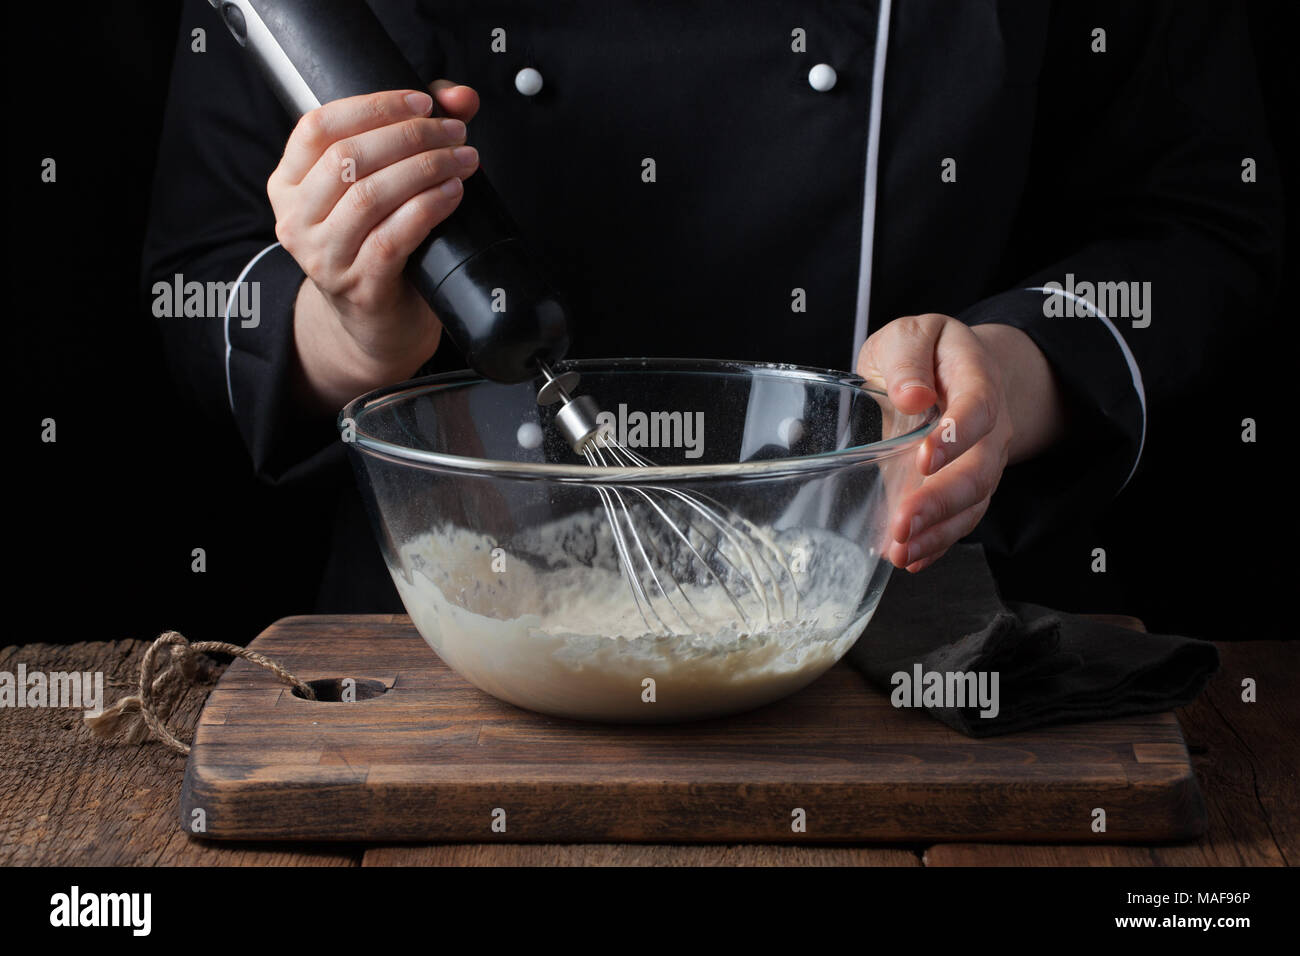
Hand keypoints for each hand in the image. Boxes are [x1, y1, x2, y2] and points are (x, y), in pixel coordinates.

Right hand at [268, 81, 480, 410]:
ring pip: (370, 195)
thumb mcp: (382, 186)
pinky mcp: (359, 285)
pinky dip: (428, 208)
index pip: (318, 126)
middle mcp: (296, 220)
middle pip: (348, 158)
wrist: (377, 325)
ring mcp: (324, 256)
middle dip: (410, 136)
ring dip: (424, 168)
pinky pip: (393, 236)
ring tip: (463, 159)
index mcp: (289, 184)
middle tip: (454, 132)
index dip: (373, 106)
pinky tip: (453, 194)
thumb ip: (414, 132)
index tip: (422, 102)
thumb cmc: (379, 245)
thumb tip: (458, 96)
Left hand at [856, 314, 1065, 572]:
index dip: (957, 435)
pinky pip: (958, 519)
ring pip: (972, 503)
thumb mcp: (907, 335)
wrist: (947, 368)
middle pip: (980, 469)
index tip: (925, 459)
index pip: (979, 407)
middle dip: (942, 501)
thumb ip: (906, 360)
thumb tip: (910, 396)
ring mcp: (980, 459)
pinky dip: (936, 542)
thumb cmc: (923, 352)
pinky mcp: (961, 485)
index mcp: (976, 376)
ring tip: (901, 551)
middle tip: (904, 524)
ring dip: (938, 532)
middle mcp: (989, 425)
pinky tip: (910, 558)